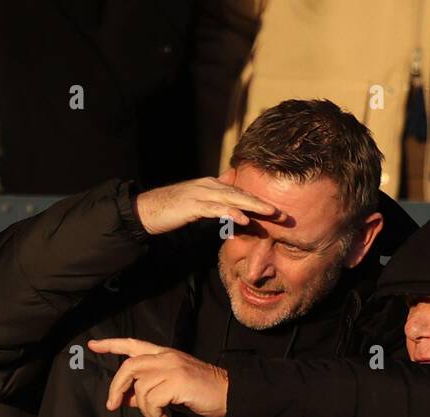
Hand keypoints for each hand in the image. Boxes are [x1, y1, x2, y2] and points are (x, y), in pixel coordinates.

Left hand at [93, 339, 228, 416]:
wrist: (229, 395)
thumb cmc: (201, 394)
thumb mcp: (170, 390)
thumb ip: (148, 390)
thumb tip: (125, 398)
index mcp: (164, 354)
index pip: (133, 344)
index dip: (111, 344)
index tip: (93, 346)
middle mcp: (166, 356)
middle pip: (129, 366)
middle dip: (116, 387)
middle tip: (113, 406)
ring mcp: (172, 367)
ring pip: (140, 387)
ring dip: (144, 409)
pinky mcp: (177, 381)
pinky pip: (151, 400)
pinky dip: (153, 414)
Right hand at [133, 172, 286, 235]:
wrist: (146, 210)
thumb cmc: (172, 209)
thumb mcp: (197, 203)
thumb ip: (215, 201)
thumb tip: (231, 201)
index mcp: (212, 184)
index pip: (240, 192)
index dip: (259, 200)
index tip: (278, 211)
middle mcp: (209, 185)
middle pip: (241, 192)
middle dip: (263, 202)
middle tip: (283, 213)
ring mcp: (201, 193)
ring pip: (232, 198)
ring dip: (254, 206)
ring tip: (271, 214)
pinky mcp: (192, 205)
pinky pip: (216, 208)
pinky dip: (231, 212)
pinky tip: (244, 219)